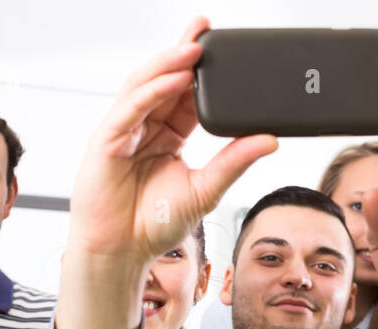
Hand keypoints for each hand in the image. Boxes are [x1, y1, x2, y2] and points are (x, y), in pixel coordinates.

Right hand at [66, 16, 276, 265]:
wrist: (122, 252)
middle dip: (184, 50)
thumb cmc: (152, 225)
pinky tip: (173, 80)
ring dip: (168, 63)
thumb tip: (270, 139)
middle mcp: (145, 127)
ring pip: (145, 85)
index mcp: (168, 135)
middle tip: (206, 27)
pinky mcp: (107, 141)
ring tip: (194, 47)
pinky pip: (130, 108)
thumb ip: (235, 161)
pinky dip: (152, 91)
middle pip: (165, 78)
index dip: (203, 70)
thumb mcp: (206, 189)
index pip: (187, 94)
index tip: (223, 47)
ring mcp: (124, 131)